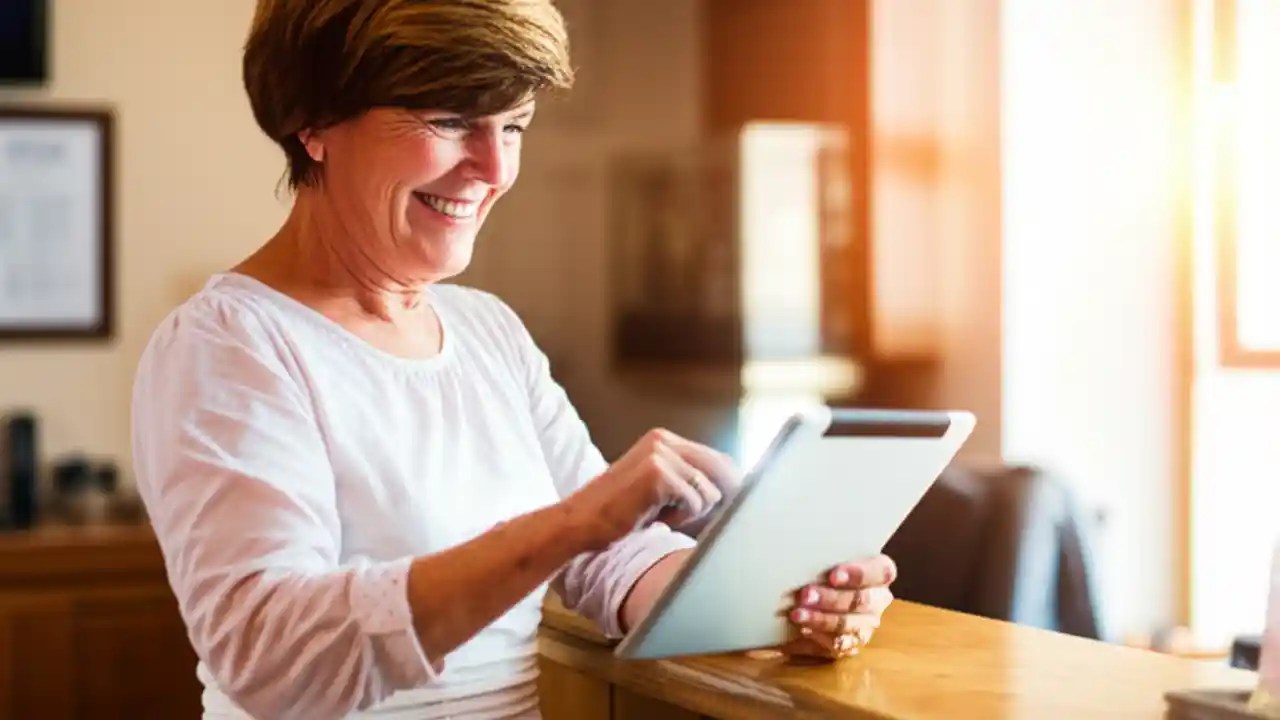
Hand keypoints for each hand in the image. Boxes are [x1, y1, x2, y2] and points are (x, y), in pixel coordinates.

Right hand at [563, 429, 739, 549]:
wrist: (580, 523)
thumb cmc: (619, 513)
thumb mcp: (658, 489)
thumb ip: (688, 481)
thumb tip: (735, 488)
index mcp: (663, 439)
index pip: (716, 458)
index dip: (731, 483)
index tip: (738, 502)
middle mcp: (662, 440)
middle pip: (720, 468)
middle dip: (722, 497)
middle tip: (702, 519)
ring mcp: (659, 454)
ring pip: (707, 490)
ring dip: (692, 512)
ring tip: (662, 516)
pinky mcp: (658, 473)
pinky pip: (694, 502)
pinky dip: (680, 518)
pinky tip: (655, 518)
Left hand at [782, 554, 895, 659]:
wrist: (824, 592)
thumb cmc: (826, 566)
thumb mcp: (830, 557)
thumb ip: (826, 556)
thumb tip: (801, 554)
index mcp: (881, 572)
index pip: (880, 572)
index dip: (858, 574)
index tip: (833, 576)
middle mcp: (879, 599)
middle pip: (862, 601)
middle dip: (832, 599)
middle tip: (806, 595)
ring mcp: (868, 623)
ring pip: (850, 626)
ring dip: (822, 620)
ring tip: (798, 615)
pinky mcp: (853, 643)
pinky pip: (840, 645)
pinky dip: (820, 638)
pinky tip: (804, 630)